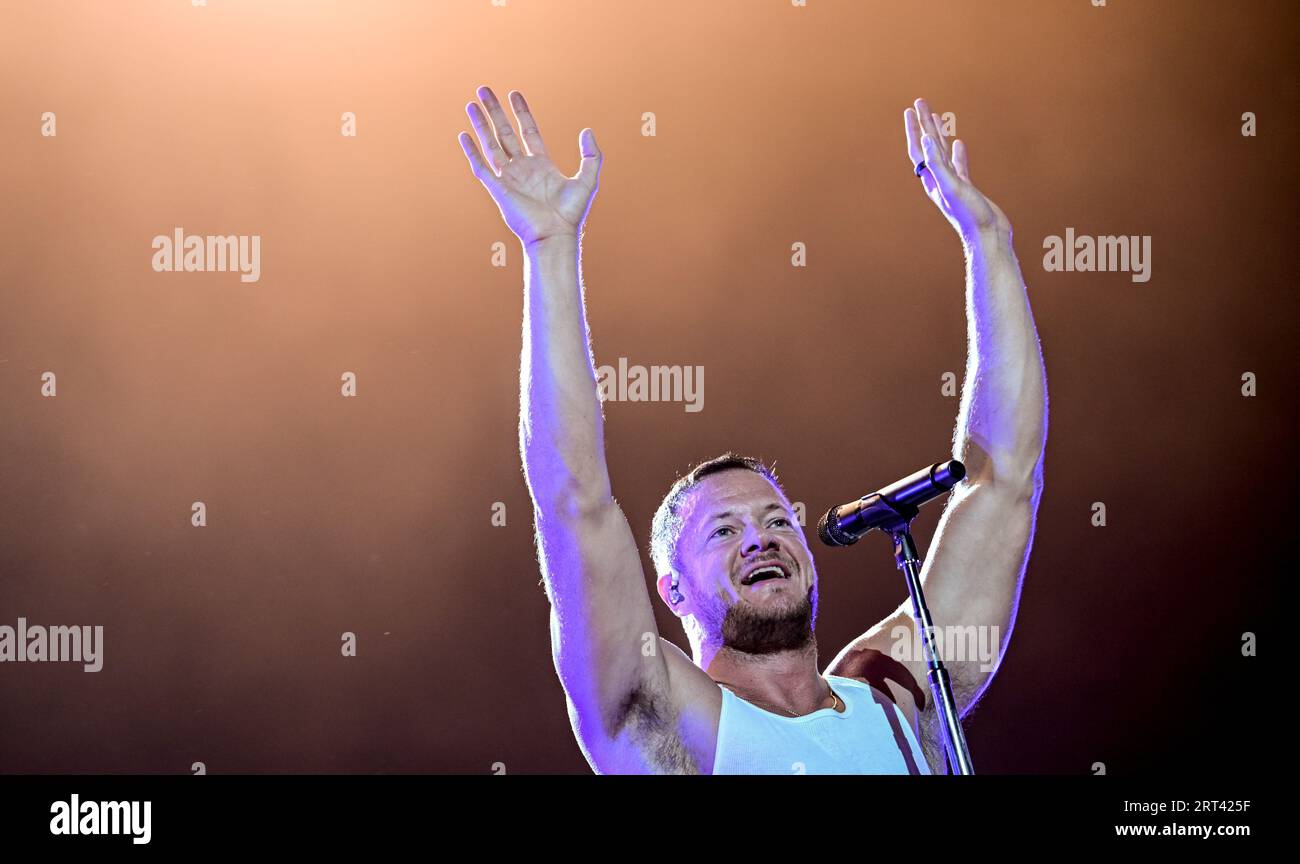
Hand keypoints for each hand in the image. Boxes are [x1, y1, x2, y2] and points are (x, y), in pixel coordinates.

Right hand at [458, 86, 602, 248]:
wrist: (555, 235)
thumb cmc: (571, 213)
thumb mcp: (588, 179)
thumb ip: (591, 155)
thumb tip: (587, 130)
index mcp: (541, 165)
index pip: (528, 130)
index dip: (521, 112)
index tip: (514, 94)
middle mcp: (522, 168)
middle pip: (504, 133)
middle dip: (495, 111)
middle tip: (484, 90)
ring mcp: (508, 178)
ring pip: (491, 145)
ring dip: (480, 124)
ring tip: (471, 104)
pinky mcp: (497, 189)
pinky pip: (481, 167)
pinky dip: (472, 151)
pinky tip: (464, 135)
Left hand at [905, 98, 1010, 242]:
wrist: (988, 236)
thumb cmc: (969, 215)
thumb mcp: (951, 187)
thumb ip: (938, 165)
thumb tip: (925, 139)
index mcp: (932, 179)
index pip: (919, 149)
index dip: (914, 129)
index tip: (910, 110)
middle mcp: (939, 180)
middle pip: (928, 147)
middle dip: (923, 124)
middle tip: (920, 103)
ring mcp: (953, 184)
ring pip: (943, 153)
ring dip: (938, 134)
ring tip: (936, 117)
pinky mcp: (966, 188)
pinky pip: (959, 166)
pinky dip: (957, 153)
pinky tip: (958, 144)